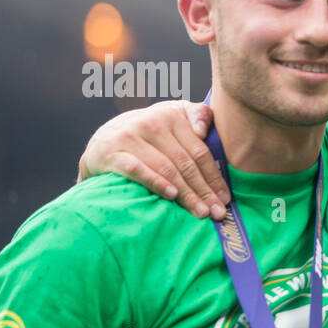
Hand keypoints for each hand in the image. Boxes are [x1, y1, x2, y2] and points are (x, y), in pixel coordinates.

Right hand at [78, 101, 227, 219]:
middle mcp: (151, 122)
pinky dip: (156, 183)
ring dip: (186, 193)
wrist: (102, 140)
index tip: (225, 198)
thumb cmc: (149, 135)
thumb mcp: (173, 118)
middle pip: (185, 163)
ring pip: (166, 168)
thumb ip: (197, 116)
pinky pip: (138, 170)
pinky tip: (171, 196)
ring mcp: (130, 136)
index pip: (199, 151)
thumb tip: (205, 130)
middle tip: (217, 212)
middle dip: (203, 190)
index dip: (214, 176)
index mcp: (172, 114)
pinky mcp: (111, 152)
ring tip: (200, 212)